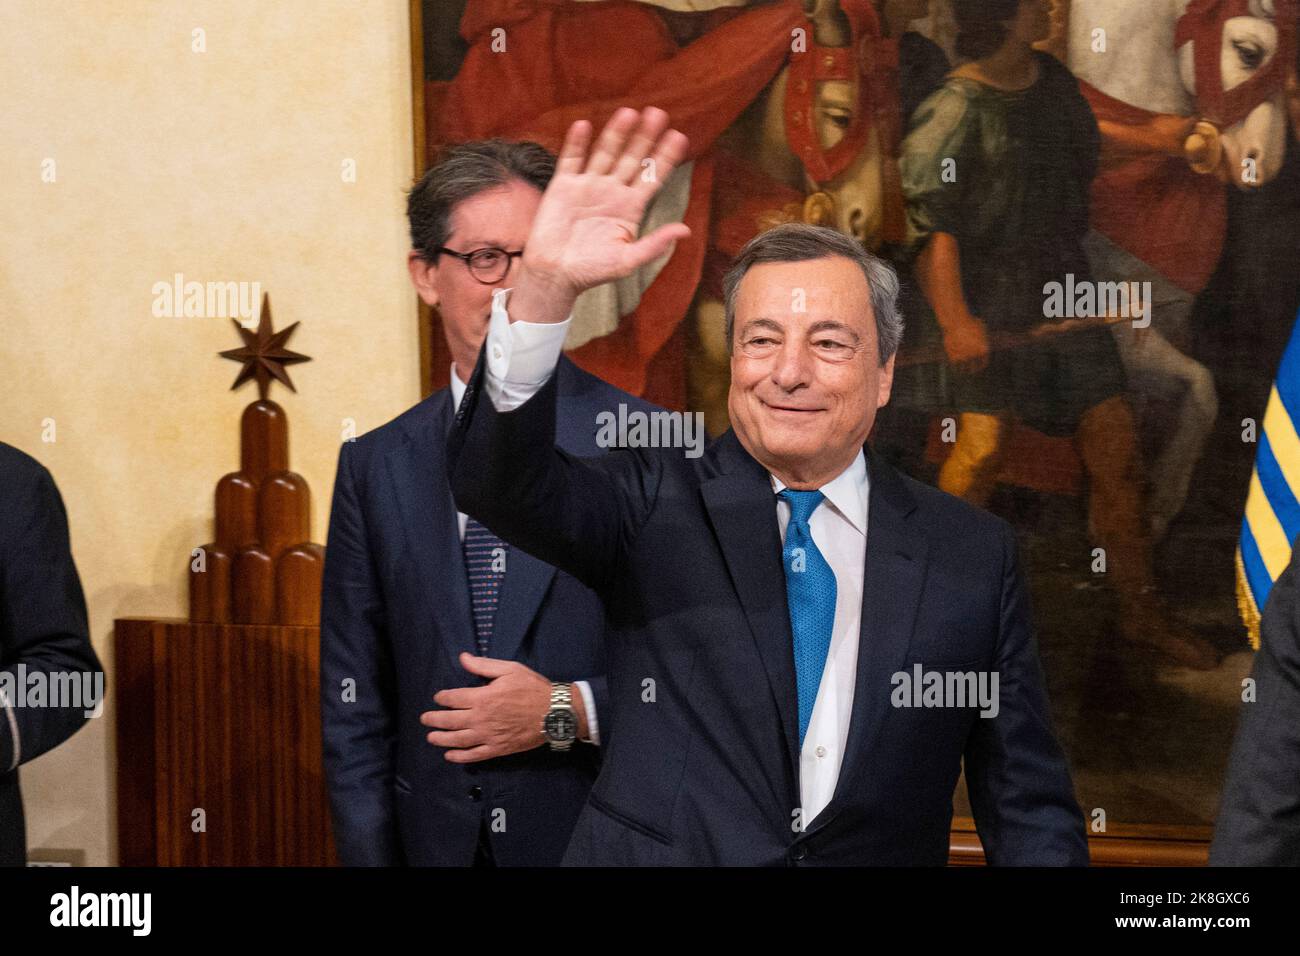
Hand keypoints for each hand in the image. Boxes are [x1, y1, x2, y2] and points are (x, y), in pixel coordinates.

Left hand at [420, 654, 578, 762]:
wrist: (554, 712)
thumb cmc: (532, 688)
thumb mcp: (510, 669)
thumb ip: (484, 665)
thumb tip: (462, 658)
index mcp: (483, 697)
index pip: (454, 698)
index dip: (442, 698)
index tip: (438, 697)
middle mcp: (481, 718)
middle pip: (450, 720)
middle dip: (435, 719)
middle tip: (425, 719)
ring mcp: (488, 736)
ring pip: (458, 740)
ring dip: (441, 739)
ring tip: (431, 737)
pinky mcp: (497, 749)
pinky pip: (474, 755)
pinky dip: (460, 757)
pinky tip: (450, 756)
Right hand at [509, 106, 691, 322]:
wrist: (554, 275)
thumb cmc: (592, 271)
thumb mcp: (628, 260)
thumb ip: (655, 244)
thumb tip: (686, 230)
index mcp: (630, 208)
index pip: (652, 177)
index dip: (665, 157)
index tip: (679, 137)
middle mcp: (612, 192)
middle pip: (632, 158)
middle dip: (644, 137)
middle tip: (658, 113)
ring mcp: (587, 186)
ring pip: (605, 153)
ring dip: (616, 133)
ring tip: (629, 112)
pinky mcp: (563, 186)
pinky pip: (571, 159)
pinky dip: (577, 143)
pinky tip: (585, 125)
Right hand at [942, 314, 989, 372]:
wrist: (957, 321)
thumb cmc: (970, 322)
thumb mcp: (981, 329)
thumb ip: (983, 338)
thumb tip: (984, 341)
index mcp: (984, 350)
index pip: (983, 363)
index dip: (981, 366)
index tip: (978, 367)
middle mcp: (975, 355)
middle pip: (974, 368)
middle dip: (973, 370)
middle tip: (970, 371)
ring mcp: (964, 357)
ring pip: (963, 369)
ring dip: (963, 370)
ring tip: (962, 371)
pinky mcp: (954, 357)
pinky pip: (954, 366)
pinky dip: (954, 367)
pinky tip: (954, 368)